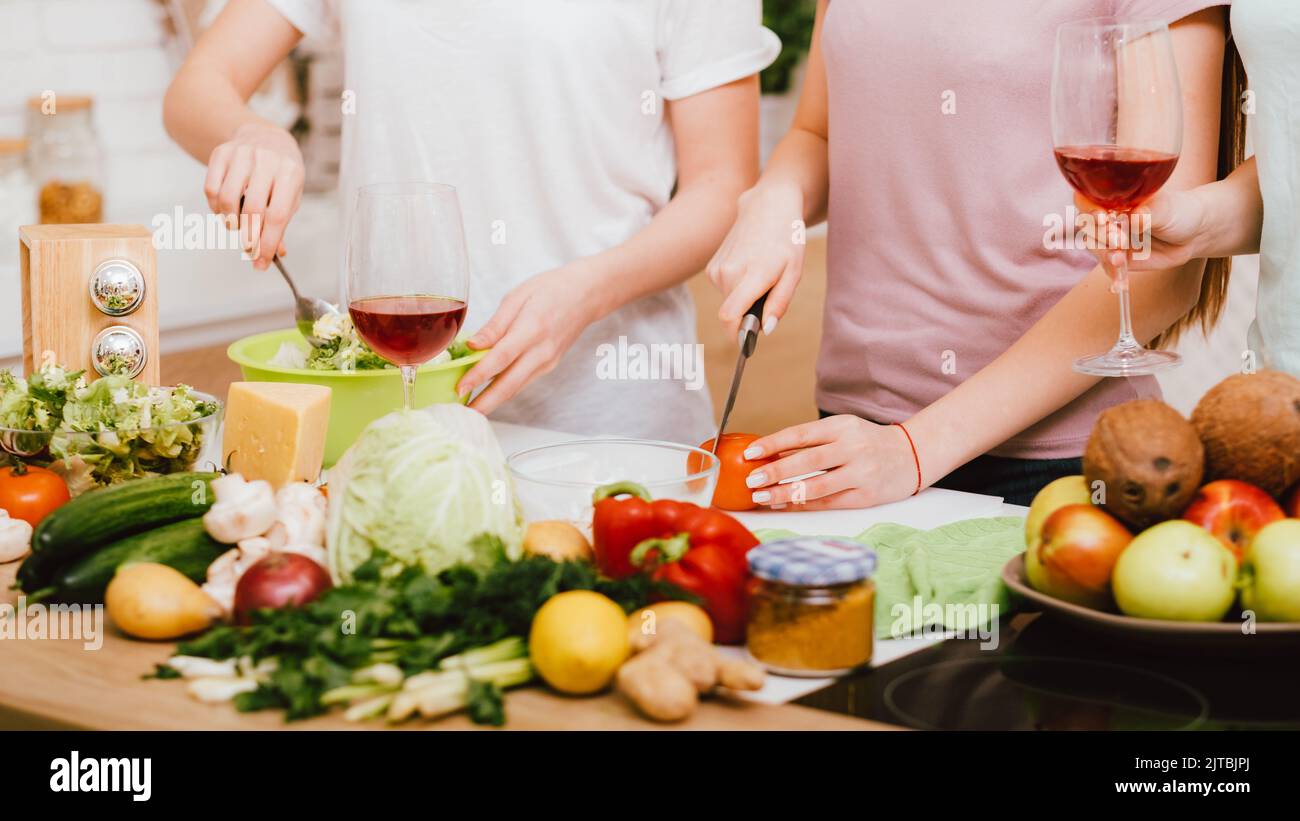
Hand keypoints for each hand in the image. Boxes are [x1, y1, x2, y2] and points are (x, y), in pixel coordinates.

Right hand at [204, 122, 304, 269]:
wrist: (267, 138)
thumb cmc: (281, 174)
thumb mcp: (290, 195)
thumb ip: (281, 223)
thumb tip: (274, 254)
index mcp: (289, 173)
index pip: (276, 215)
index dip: (267, 243)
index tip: (261, 262)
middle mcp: (265, 160)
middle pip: (252, 209)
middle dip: (248, 238)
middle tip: (249, 250)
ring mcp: (241, 154)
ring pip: (227, 200)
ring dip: (231, 223)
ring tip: (238, 227)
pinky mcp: (220, 153)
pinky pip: (211, 189)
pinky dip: (215, 208)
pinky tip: (225, 212)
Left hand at [456, 265, 601, 414]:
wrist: (586, 296)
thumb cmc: (550, 289)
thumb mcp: (517, 297)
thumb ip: (495, 325)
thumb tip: (472, 345)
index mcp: (532, 329)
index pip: (501, 358)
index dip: (479, 375)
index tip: (460, 387)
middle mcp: (542, 351)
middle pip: (509, 384)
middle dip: (484, 403)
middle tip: (461, 413)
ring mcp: (547, 362)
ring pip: (515, 388)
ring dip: (492, 401)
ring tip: (469, 408)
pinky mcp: (548, 367)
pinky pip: (522, 382)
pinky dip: (504, 391)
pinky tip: (488, 393)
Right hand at [705, 182, 805, 340]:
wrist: (767, 207)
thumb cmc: (785, 240)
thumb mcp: (793, 272)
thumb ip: (779, 303)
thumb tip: (765, 329)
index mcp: (752, 275)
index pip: (730, 317)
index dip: (738, 335)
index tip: (748, 340)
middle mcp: (728, 274)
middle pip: (734, 313)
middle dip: (750, 312)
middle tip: (768, 291)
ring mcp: (716, 270)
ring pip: (729, 302)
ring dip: (744, 297)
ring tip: (760, 273)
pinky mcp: (711, 268)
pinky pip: (725, 290)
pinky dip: (737, 286)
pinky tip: (749, 266)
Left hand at [742, 415, 920, 509]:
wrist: (913, 454)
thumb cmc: (868, 442)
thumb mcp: (843, 430)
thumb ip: (812, 441)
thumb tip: (770, 453)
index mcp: (842, 426)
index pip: (801, 434)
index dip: (773, 444)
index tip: (750, 453)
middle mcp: (852, 447)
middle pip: (807, 460)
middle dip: (775, 472)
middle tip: (751, 480)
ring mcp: (861, 473)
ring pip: (817, 485)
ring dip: (785, 493)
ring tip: (762, 497)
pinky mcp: (866, 496)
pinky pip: (828, 501)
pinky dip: (804, 504)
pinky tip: (785, 504)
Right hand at [1074, 188, 1207, 274]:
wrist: (1195, 233)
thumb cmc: (1180, 212)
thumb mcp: (1166, 209)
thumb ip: (1147, 213)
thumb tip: (1132, 218)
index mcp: (1115, 197)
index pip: (1086, 199)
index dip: (1089, 209)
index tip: (1103, 218)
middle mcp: (1108, 217)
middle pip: (1086, 225)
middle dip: (1101, 236)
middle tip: (1119, 241)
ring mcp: (1111, 239)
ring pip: (1093, 247)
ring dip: (1104, 256)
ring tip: (1121, 261)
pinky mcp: (1118, 258)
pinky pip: (1108, 267)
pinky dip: (1113, 275)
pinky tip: (1120, 284)